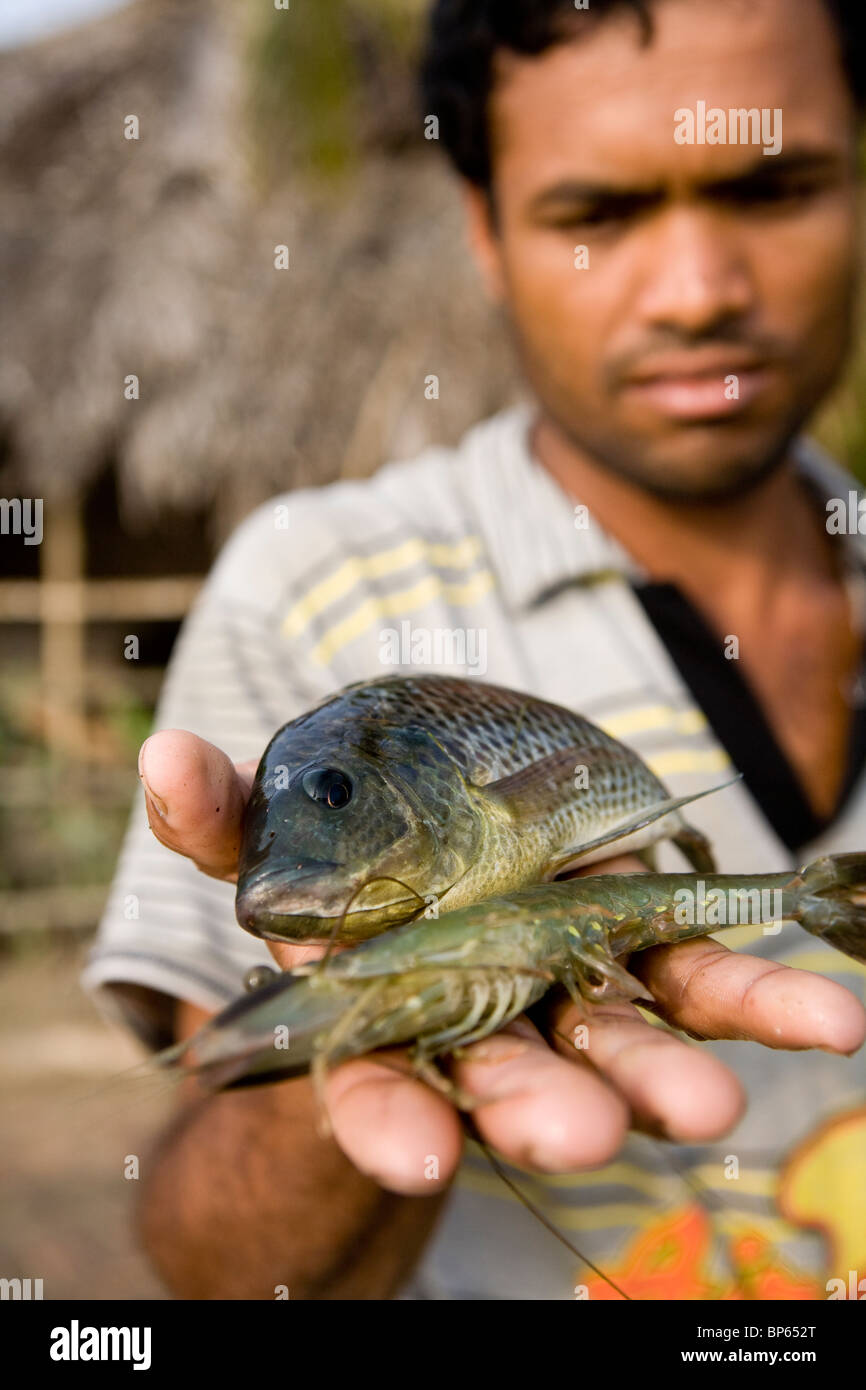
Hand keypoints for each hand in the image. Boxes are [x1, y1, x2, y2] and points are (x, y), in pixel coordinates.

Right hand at [140, 729, 865, 1194]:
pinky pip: (696, 982)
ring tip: (712, 1105)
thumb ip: (225, 816)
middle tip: (584, 1133)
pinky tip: (826, 1024)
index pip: (373, 1083)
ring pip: (613, 1047)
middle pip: (506, 1081)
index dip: (384, 1118)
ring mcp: (564, 1000)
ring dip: (664, 1074)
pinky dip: (757, 1002)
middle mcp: (478, 1030)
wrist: (431, 859)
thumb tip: (163, 754)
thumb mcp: (271, 844)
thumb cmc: (337, 870)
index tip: (411, 1150)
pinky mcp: (636, 958)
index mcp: (380, 1019)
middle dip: (542, 1107)